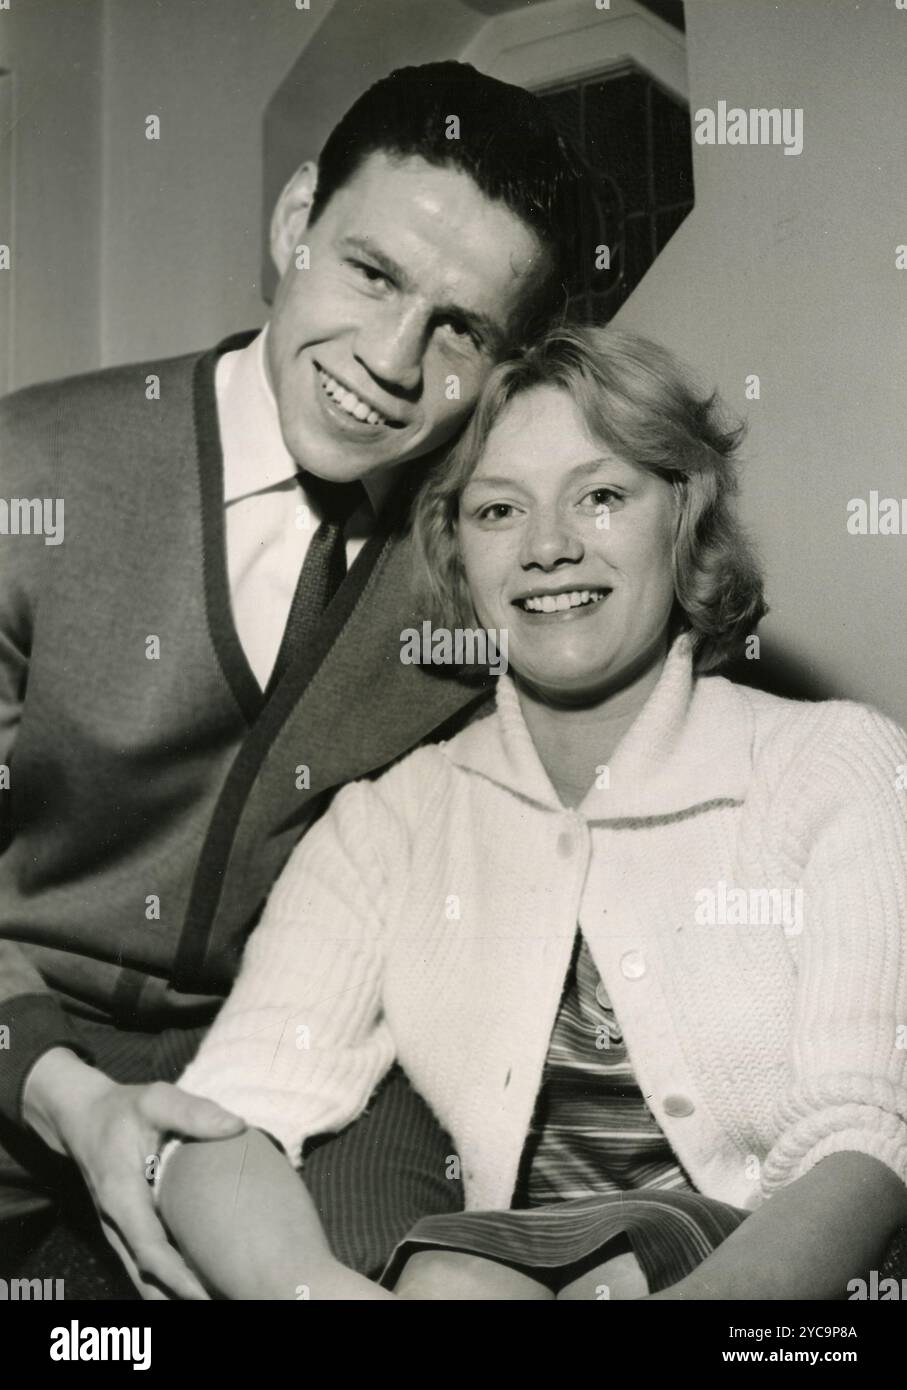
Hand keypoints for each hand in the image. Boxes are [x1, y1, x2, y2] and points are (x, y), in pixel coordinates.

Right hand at [23, 1048, 245, 1298]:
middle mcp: (115, 1222)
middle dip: (179, 1297)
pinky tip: (200, 1289)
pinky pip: (146, 1266)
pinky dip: (168, 1284)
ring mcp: (118, 1231)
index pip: (149, 1248)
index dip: (177, 1276)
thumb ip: (194, 1112)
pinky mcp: (126, 1231)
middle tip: (223, 1302)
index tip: (206, 1294)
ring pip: (143, 1277)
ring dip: (174, 1295)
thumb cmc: (124, 1109)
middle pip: (145, 1275)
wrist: (83, 1117)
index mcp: (121, 1194)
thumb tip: (237, 1126)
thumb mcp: (156, 1100)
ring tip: (216, 1300)